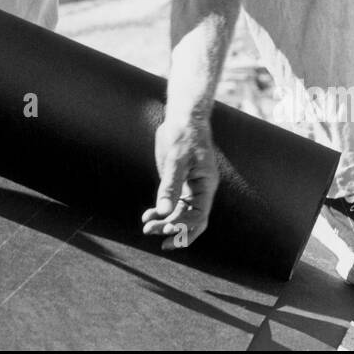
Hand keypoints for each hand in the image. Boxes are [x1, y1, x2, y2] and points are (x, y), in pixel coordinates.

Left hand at [141, 115, 218, 250]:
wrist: (181, 118)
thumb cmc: (184, 135)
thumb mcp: (176, 160)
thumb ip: (170, 186)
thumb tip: (163, 210)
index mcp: (206, 185)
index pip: (199, 215)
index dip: (185, 225)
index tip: (168, 229)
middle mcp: (200, 190)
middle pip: (190, 219)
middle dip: (173, 229)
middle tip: (154, 234)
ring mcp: (188, 188)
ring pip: (179, 214)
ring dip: (164, 222)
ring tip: (147, 229)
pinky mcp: (177, 183)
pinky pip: (171, 204)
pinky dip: (160, 212)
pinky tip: (147, 216)